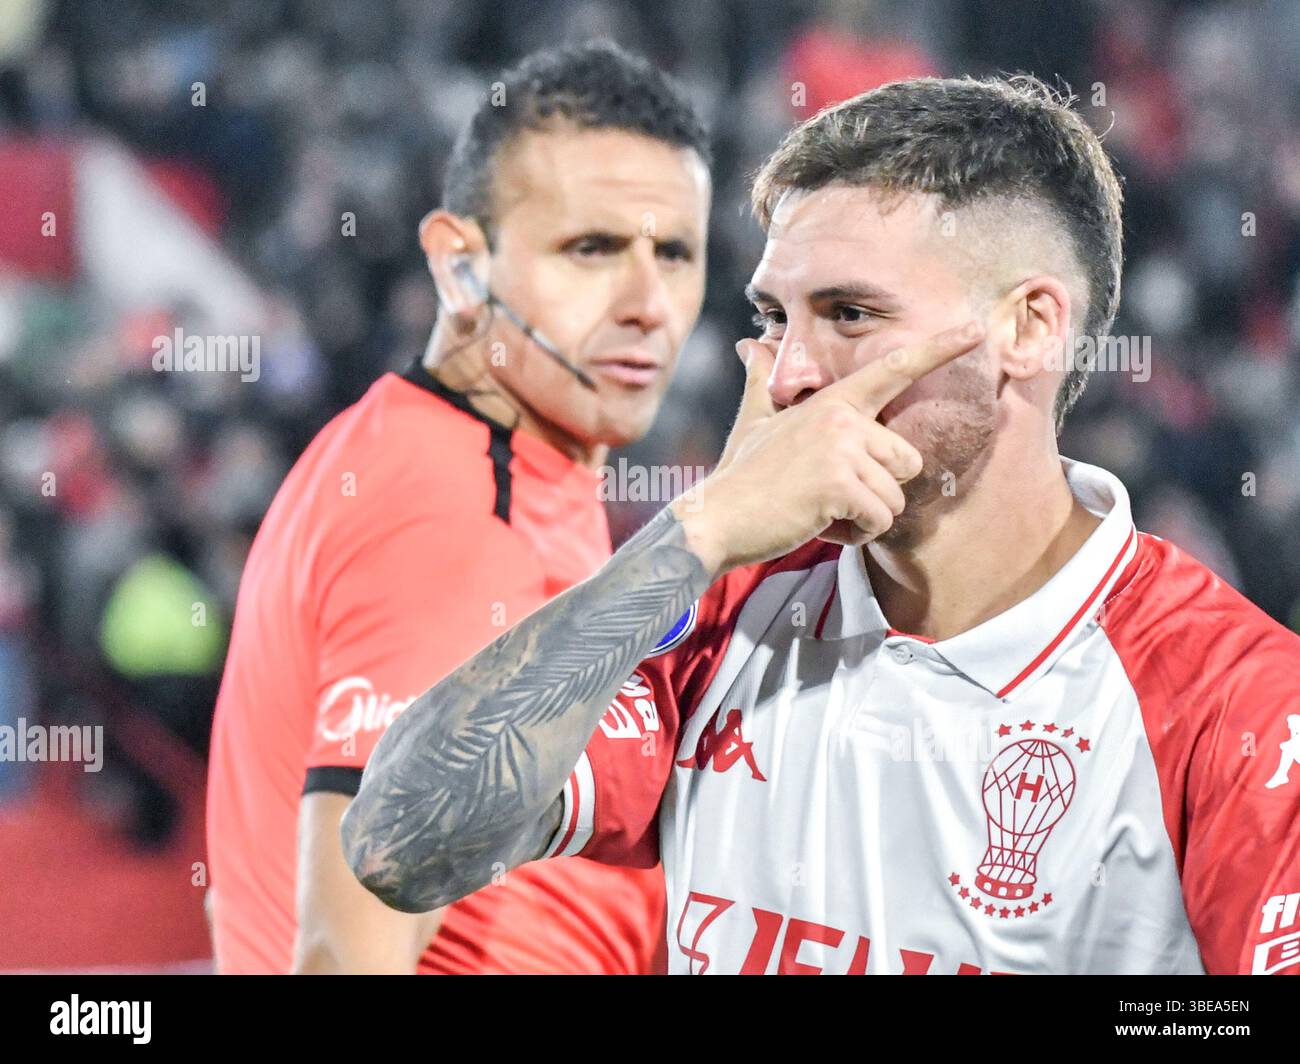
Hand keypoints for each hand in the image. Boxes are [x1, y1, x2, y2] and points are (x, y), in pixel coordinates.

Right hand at [673, 321, 985, 573]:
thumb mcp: (753, 422)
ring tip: (819, 510)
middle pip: (907, 461)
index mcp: (830, 402)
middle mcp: (841, 418)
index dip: (936, 350)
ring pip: (895, 497)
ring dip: (864, 517)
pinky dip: (854, 535)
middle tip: (829, 495)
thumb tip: (748, 345)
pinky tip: (818, 525)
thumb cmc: (738, 475)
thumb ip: (760, 383)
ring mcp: (840, 449)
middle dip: (877, 490)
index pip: (891, 370)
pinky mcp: (839, 485)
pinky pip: (879, 520)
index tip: (974, 329)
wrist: (714, 518)